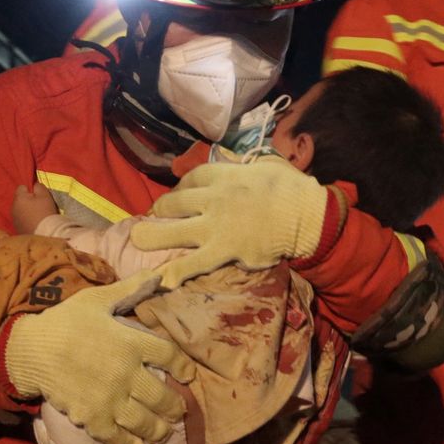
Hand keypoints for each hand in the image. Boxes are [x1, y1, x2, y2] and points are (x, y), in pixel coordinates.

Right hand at [4, 272, 196, 443]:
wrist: (31, 350)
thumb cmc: (65, 321)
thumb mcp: (97, 299)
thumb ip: (130, 289)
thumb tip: (160, 274)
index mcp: (131, 342)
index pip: (170, 356)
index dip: (184, 367)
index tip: (188, 375)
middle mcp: (126, 373)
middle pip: (163, 396)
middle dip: (174, 407)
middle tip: (177, 412)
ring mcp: (110, 399)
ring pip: (145, 422)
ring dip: (159, 430)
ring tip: (164, 433)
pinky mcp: (92, 417)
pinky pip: (117, 437)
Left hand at [11, 182, 58, 234]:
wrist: (45, 234)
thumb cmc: (45, 212)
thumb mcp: (45, 196)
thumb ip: (39, 187)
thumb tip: (35, 185)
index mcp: (19, 198)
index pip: (21, 187)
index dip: (30, 190)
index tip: (39, 196)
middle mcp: (13, 208)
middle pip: (20, 200)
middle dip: (28, 201)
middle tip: (39, 206)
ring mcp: (14, 220)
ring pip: (20, 210)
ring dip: (27, 211)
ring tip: (37, 217)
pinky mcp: (17, 229)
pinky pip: (21, 220)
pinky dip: (27, 220)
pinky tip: (35, 224)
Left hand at [128, 158, 329, 288]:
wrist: (307, 217)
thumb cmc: (293, 189)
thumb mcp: (268, 165)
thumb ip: (248, 166)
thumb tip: (244, 165)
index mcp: (226, 176)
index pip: (192, 178)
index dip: (180, 186)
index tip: (176, 194)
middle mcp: (214, 199)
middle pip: (176, 202)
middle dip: (161, 209)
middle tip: (153, 216)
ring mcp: (216, 226)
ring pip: (175, 231)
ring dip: (152, 235)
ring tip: (136, 239)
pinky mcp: (224, 251)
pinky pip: (195, 262)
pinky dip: (177, 271)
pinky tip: (162, 279)